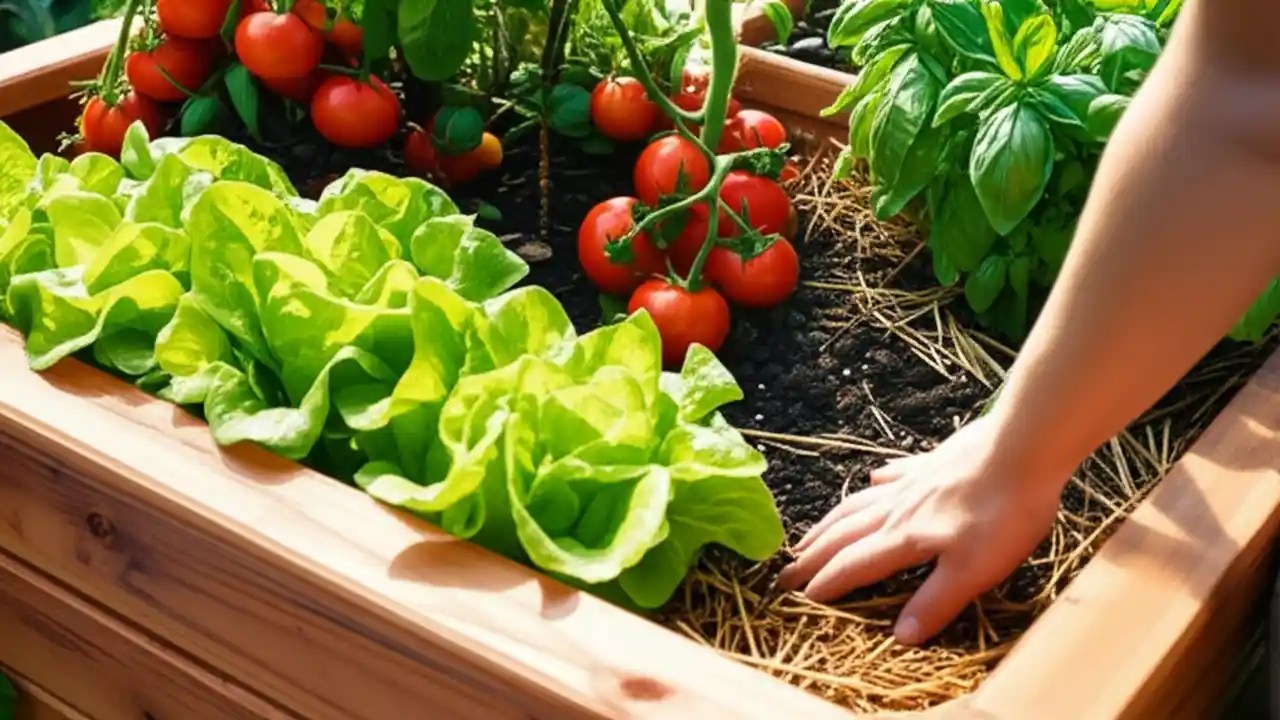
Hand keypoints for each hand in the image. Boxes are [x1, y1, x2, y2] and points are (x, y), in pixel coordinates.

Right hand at [776, 416, 1070, 645]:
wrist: (1023, 448)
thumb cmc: (1003, 513)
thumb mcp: (973, 570)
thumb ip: (935, 602)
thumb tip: (899, 636)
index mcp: (903, 539)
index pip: (853, 565)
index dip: (825, 584)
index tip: (799, 598)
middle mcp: (897, 510)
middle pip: (844, 535)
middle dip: (812, 556)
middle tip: (785, 572)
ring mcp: (912, 483)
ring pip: (858, 505)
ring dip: (829, 524)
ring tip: (808, 536)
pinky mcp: (932, 463)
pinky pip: (894, 475)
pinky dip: (876, 483)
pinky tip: (873, 481)